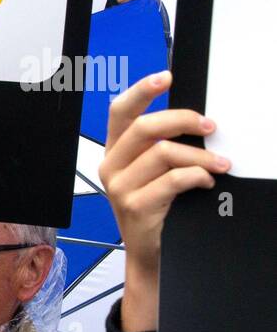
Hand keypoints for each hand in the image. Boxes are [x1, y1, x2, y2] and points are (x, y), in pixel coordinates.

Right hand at [98, 71, 227, 331]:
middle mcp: (111, 166)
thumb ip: (160, 148)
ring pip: (163, 153)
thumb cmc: (156, 209)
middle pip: (144, 127)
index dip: (142, 91)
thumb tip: (197, 122)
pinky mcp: (134, 207)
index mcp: (114, 152)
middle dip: (183, 120)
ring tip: (221, 163)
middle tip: (211, 126)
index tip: (167, 77)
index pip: (120, 112)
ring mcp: (119, 188)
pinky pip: (172, 180)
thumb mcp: (151, 174)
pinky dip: (197, 176)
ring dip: (201, 155)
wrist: (151, 254)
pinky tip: (207, 182)